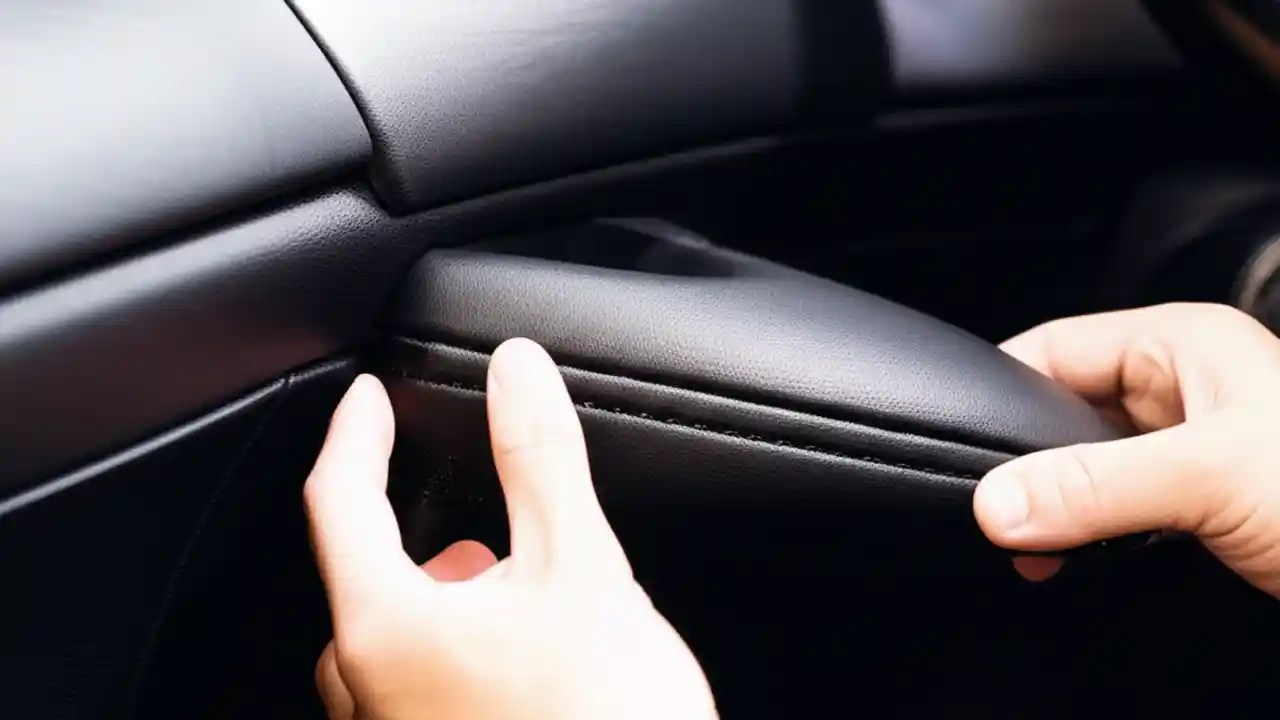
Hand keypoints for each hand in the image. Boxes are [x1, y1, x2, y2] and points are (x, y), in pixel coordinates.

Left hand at [304, 339, 716, 718]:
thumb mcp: (580, 570)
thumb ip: (538, 460)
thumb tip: (516, 372)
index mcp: (384, 629)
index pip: (337, 502)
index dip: (355, 434)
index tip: (369, 400)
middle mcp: (367, 692)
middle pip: (365, 577)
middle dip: (416, 532)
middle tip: (476, 515)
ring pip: (393, 639)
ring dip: (441, 598)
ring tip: (517, 596)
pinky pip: (414, 687)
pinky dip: (452, 649)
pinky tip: (520, 662)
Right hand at [972, 303, 1279, 595]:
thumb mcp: (1210, 475)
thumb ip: (1097, 487)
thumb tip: (997, 501)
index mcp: (1181, 346)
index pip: (1056, 349)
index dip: (1002, 392)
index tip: (955, 444)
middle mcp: (1183, 391)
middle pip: (1064, 415)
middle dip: (1027, 465)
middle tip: (996, 513)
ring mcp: (1193, 452)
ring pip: (1090, 470)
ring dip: (1060, 509)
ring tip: (1032, 546)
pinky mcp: (1203, 508)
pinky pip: (1119, 513)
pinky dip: (1091, 537)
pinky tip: (1074, 560)